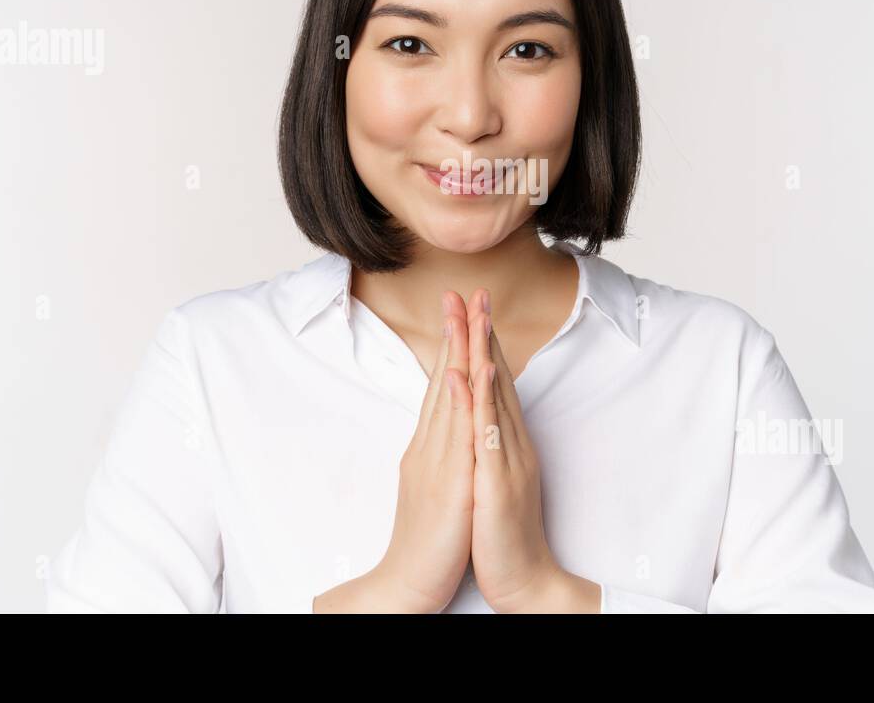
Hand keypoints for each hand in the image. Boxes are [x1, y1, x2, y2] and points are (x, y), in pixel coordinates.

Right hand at [316, 293, 474, 612]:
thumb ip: (439, 452)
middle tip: (460, 291)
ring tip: (466, 314)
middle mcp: (431, 446)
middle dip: (454, 335)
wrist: (408, 583)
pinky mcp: (450, 484)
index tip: (460, 310)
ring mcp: (438, 462)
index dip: (453, 347)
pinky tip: (462, 373)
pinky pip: (457, 435)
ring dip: (459, 353)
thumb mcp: (434, 485)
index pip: (442, 386)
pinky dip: (459, 400)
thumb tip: (446, 426)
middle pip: (443, 381)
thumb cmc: (427, 539)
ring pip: (450, 397)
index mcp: (431, 447)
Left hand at [466, 288, 600, 612]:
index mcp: (506, 441)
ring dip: (483, 353)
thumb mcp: (493, 478)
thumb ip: (489, 445)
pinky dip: (478, 402)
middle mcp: (511, 443)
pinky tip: (470, 375)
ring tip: (474, 316)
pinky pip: (486, 436)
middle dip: (484, 333)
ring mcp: (506, 460)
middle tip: (475, 291)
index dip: (482, 342)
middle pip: (497, 378)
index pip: (493, 383)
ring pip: (495, 397)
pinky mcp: (497, 482)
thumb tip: (481, 419)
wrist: (524, 580)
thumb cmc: (502, 533)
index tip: (471, 307)